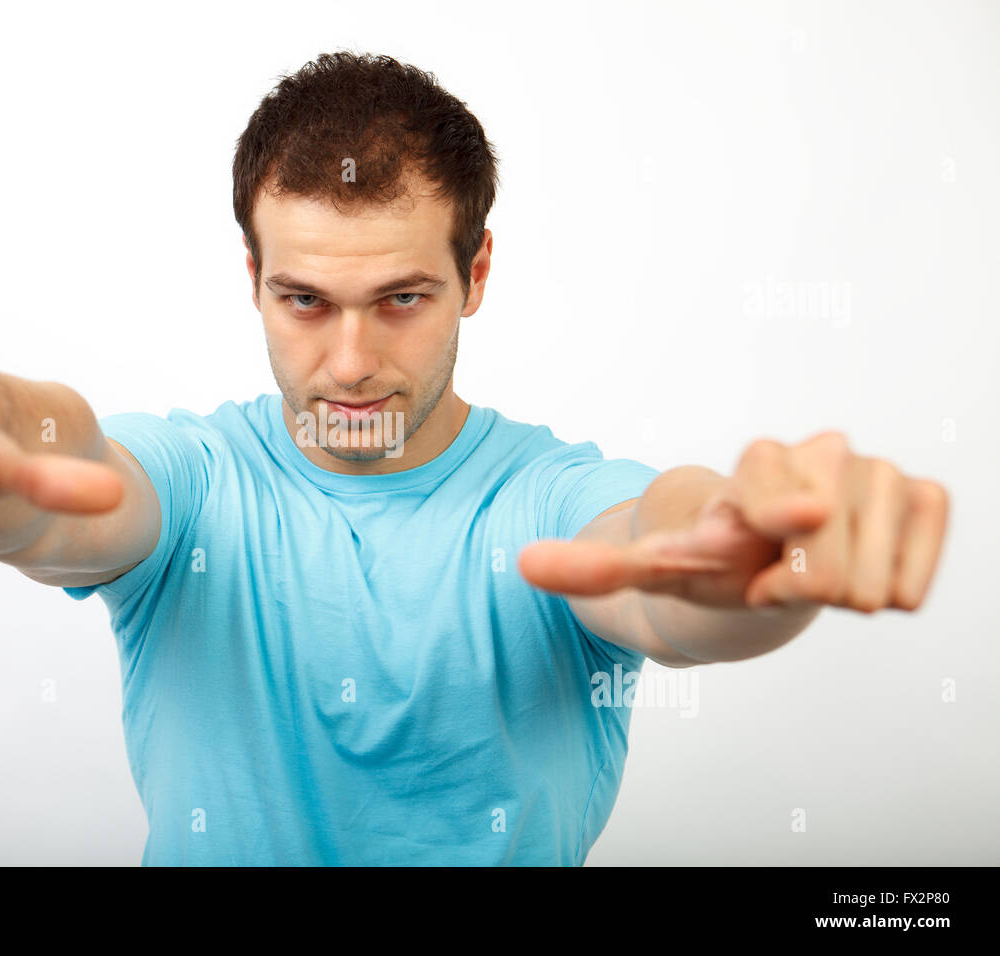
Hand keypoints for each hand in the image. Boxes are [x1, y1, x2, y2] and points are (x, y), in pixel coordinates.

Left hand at [518, 432, 948, 612]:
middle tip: (776, 579)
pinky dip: (907, 574)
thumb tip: (522, 564)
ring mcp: (868, 471)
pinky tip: (873, 579)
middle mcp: (813, 455)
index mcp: (749, 471)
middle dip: (799, 586)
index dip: (776, 515)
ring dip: (846, 589)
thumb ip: (593, 569)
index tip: (782, 540)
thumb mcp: (651, 571)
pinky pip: (931, 525)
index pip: (772, 491)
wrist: (765, 562)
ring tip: (811, 576)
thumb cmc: (707, 564)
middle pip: (828, 548)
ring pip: (878, 559)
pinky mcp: (916, 492)